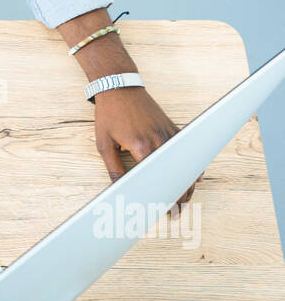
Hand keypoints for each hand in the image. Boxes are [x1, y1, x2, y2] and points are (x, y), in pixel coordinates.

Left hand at [94, 87, 200, 208]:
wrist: (120, 87)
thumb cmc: (109, 114)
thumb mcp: (104, 143)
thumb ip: (113, 169)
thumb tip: (118, 190)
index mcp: (141, 146)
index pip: (156, 179)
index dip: (161, 197)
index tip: (164, 211)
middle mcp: (159, 140)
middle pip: (175, 174)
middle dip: (179, 196)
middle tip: (177, 213)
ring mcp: (168, 133)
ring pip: (184, 163)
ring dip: (187, 183)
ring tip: (186, 199)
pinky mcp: (172, 126)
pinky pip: (185, 149)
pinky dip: (191, 164)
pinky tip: (196, 177)